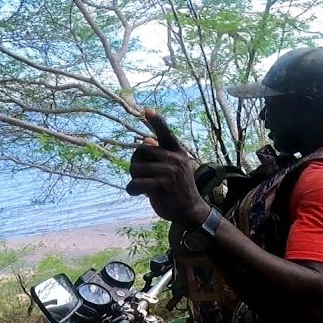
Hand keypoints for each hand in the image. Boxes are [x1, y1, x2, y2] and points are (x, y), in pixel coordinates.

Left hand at [125, 108, 210, 226]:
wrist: (191, 212)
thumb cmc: (178, 190)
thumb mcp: (174, 170)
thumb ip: (161, 155)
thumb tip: (146, 139)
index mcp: (178, 152)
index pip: (166, 134)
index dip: (157, 122)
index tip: (148, 111)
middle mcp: (175, 159)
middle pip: (142, 150)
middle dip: (135, 163)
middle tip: (137, 175)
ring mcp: (170, 171)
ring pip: (136, 167)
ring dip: (132, 178)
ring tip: (138, 187)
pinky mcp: (163, 185)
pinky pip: (137, 182)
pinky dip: (132, 189)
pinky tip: (135, 193)